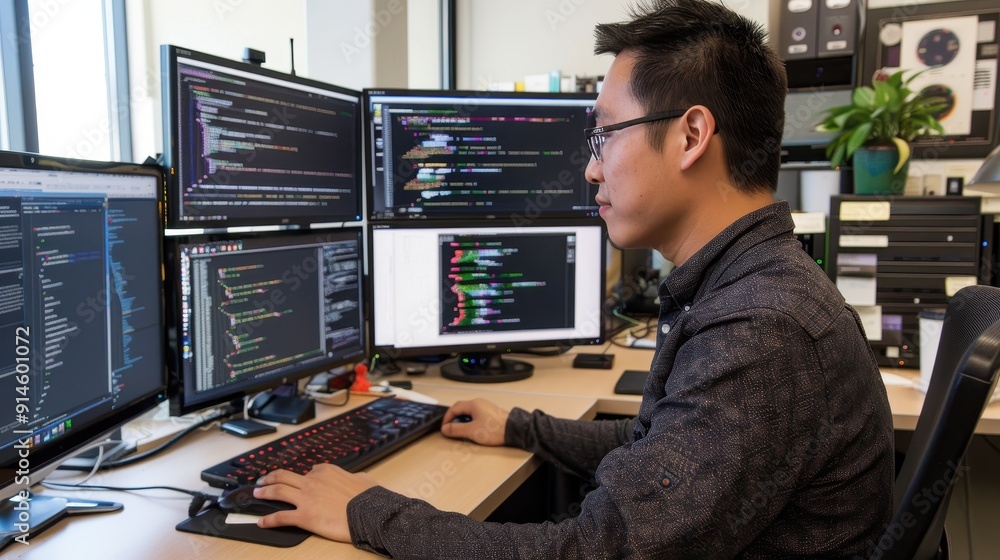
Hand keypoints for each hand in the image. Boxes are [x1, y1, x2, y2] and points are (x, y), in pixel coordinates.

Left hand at [254, 464, 377, 541]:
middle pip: (284, 476)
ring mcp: (306, 498)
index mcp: (326, 471)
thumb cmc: (368, 497)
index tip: (297, 481)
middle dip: (270, 478)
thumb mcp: (363, 479)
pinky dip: (268, 519)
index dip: (302, 477)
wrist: (369, 513)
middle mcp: (312, 481)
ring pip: (278, 491)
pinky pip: (281, 516)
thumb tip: (358, 478)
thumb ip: (355, 477)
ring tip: (257, 493)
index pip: (309, 471)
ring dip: (264, 491)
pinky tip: (261, 522)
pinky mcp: (304, 516)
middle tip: (262, 481)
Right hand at [440, 398, 509, 445]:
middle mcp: (479, 402)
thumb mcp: (472, 431)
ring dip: (462, 419)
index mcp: (473, 404)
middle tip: (450, 429)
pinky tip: (472, 428)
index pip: (454, 408)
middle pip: (461, 407)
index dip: (447, 418)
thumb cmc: (492, 430)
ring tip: (461, 430)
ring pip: (468, 411)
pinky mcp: (491, 412)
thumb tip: (444, 429)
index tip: (444, 429)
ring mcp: (485, 406)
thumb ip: (456, 430)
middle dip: (453, 418)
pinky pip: (476, 413)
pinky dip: (470, 420)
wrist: (514, 430)